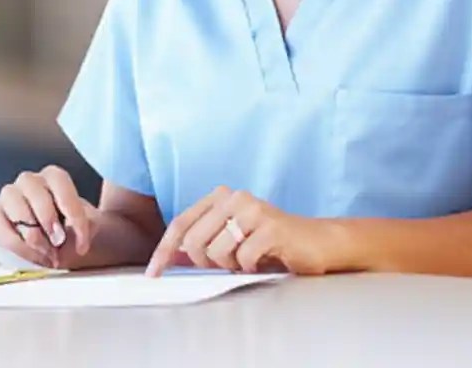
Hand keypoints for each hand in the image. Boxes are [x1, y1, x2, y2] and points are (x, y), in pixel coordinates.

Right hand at [0, 165, 98, 268]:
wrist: (58, 245)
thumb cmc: (71, 233)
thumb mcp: (87, 229)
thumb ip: (86, 227)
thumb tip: (80, 235)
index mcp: (54, 177)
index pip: (62, 187)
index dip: (74, 217)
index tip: (83, 244)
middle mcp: (29, 181)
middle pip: (36, 194)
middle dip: (49, 223)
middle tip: (59, 244)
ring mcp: (9, 195)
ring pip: (16, 208)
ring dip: (32, 235)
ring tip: (46, 252)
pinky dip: (15, 244)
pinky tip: (30, 253)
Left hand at [145, 187, 349, 276]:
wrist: (318, 243)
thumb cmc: (270, 245)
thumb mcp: (230, 242)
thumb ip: (201, 245)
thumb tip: (168, 258)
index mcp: (220, 196)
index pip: (180, 224)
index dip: (164, 251)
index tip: (153, 274)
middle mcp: (234, 197)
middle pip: (194, 241)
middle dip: (206, 263)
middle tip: (229, 264)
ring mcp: (253, 209)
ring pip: (216, 252)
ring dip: (231, 266)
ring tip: (250, 259)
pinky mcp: (271, 227)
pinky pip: (242, 259)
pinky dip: (250, 268)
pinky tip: (265, 260)